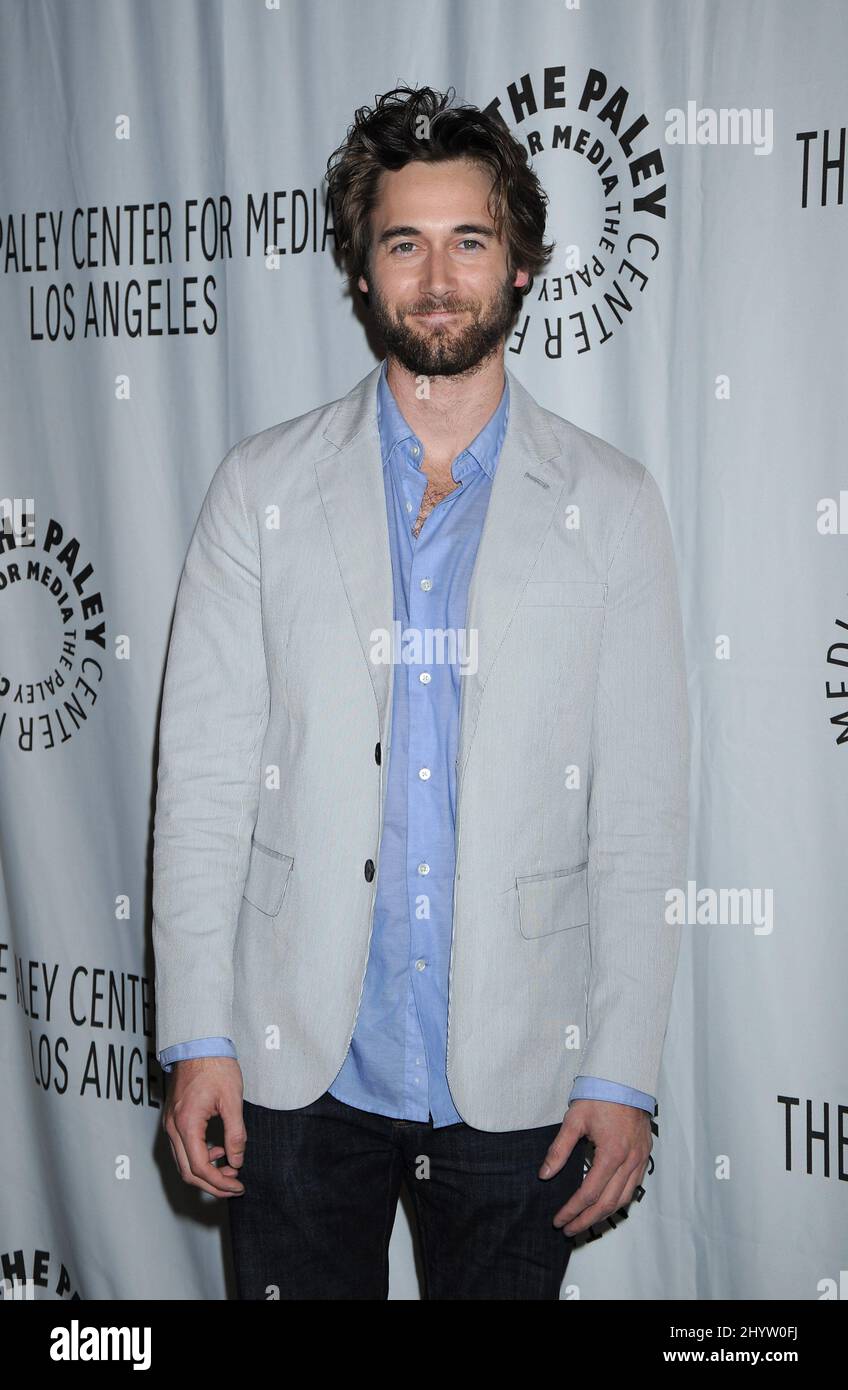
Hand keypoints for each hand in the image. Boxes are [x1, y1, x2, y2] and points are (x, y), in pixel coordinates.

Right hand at [162, 1056, 246, 1197]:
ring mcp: (170, 1124)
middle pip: (188, 1172)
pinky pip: (182, 1149)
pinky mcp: (174, 1119)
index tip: (239, 1186)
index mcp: (187, 1124)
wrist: (198, 1043)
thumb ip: (235, 1134)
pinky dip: (199, 1157)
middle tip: (235, 1186)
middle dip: (212, 1184)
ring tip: (230, 1168)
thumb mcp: (232, 1101)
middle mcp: (173, 1128)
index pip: (201, 1167)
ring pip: (183, 1162)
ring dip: (206, 1172)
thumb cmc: (216, 1067)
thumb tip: (237, 1161)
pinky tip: (218, 1150)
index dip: (221, 1183)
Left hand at [539, 1098, 651, 1235]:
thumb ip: (558, 1150)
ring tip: (585, 1222)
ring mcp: (640, 1159)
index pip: (588, 1193)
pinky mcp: (644, 1155)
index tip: (559, 1220)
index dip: (572, 1210)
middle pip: (607, 1203)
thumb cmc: (598, 1095)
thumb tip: (544, 1175)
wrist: (625, 1077)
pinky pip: (634, 1187)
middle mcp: (629, 1161)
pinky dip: (619, 1201)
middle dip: (586, 1220)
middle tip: (569, 1229)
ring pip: (623, 1199)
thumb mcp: (573, 1120)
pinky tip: (607, 1205)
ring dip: (603, 1215)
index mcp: (611, 1153)